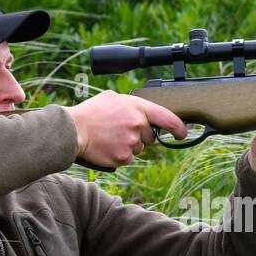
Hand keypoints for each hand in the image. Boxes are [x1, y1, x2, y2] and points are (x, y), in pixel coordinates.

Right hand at [68, 90, 186, 167]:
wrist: (73, 130)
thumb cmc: (91, 113)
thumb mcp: (112, 97)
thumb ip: (130, 103)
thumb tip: (140, 109)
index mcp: (138, 108)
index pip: (168, 118)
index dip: (179, 128)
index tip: (182, 133)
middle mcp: (138, 125)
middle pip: (150, 137)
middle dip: (140, 136)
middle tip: (121, 130)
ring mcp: (131, 142)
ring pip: (139, 149)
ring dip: (129, 145)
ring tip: (111, 137)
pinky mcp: (123, 157)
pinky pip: (128, 158)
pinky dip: (119, 155)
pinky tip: (108, 146)